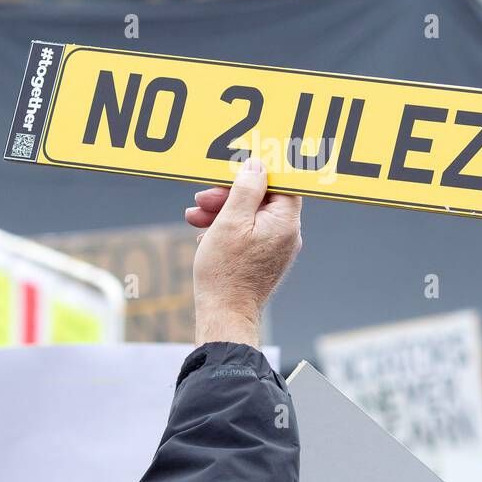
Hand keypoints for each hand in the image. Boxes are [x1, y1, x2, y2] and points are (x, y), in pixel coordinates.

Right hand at [185, 158, 301, 346]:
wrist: (224, 316)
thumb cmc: (225, 271)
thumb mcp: (230, 221)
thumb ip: (245, 189)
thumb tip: (257, 165)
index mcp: (285, 222)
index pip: (280, 183)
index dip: (255, 173)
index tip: (232, 171)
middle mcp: (287, 235)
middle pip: (261, 200)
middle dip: (228, 196)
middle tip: (201, 198)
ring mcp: (276, 249)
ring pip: (250, 217)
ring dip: (221, 213)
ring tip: (194, 217)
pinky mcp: (264, 260)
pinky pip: (248, 235)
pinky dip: (226, 231)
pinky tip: (204, 236)